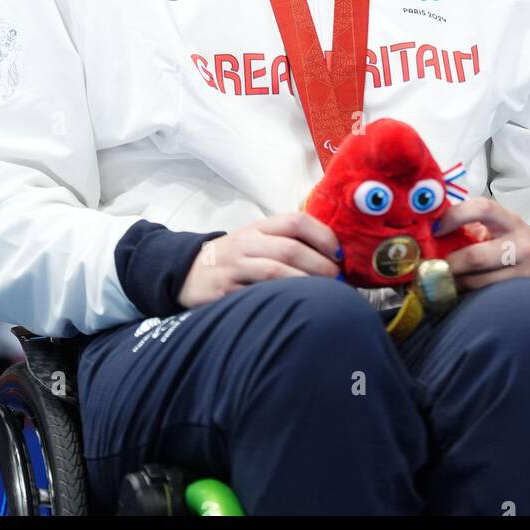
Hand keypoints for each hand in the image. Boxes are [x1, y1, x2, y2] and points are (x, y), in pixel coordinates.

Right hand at [178, 212, 340, 307]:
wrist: (190, 272)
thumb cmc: (236, 257)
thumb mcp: (257, 239)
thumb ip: (288, 241)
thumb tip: (335, 256)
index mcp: (259, 227)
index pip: (295, 221)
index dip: (323, 236)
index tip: (339, 255)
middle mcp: (247, 243)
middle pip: (290, 249)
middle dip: (321, 266)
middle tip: (339, 281)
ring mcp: (235, 267)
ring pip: (275, 272)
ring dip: (306, 284)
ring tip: (323, 296)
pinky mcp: (225, 292)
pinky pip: (257, 296)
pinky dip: (281, 301)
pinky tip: (296, 307)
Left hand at [435, 197, 529, 291]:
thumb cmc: (515, 240)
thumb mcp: (500, 225)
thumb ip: (471, 224)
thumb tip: (430, 226)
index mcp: (510, 221)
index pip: (482, 208)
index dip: (454, 216)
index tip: (436, 229)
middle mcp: (520, 246)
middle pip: (475, 257)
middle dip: (448, 263)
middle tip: (431, 266)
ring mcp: (521, 274)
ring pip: (477, 283)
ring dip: (454, 283)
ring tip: (441, 280)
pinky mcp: (520, 296)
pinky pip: (485, 298)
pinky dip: (467, 295)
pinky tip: (458, 292)